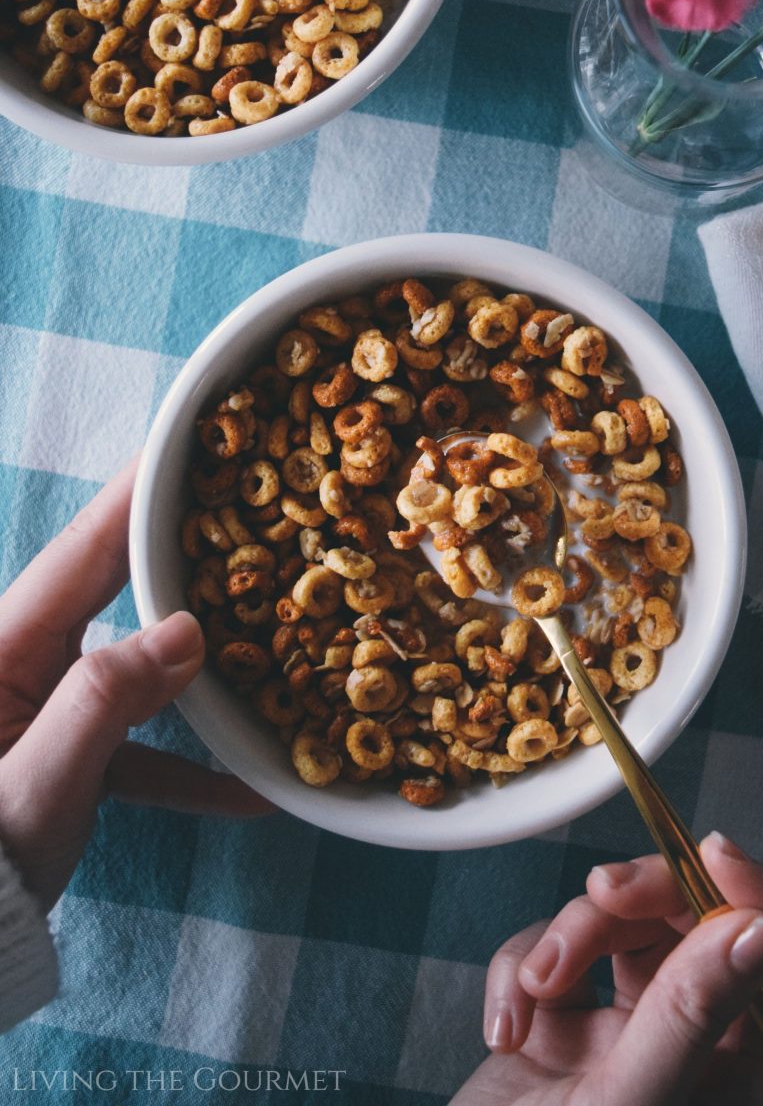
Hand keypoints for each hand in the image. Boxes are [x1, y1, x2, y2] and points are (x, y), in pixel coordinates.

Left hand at [0, 462, 270, 910]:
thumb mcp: (41, 780)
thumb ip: (109, 699)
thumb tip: (190, 632)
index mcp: (8, 645)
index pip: (86, 548)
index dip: (140, 491)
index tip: (190, 440)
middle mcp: (25, 664)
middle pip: (115, 590)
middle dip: (181, 553)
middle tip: (245, 506)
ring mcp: (45, 712)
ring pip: (136, 666)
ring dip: (198, 663)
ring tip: (268, 630)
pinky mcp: (62, 763)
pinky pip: (134, 747)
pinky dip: (185, 766)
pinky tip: (248, 790)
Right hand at [454, 834, 762, 1105]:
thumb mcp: (625, 1102)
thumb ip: (692, 1013)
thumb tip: (761, 929)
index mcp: (740, 1087)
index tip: (716, 854)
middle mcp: (695, 1058)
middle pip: (701, 933)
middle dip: (646, 901)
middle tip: (601, 890)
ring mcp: (628, 1041)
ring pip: (624, 931)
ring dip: (570, 937)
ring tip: (535, 988)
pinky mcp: (564, 1031)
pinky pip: (555, 954)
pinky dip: (520, 971)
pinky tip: (505, 1027)